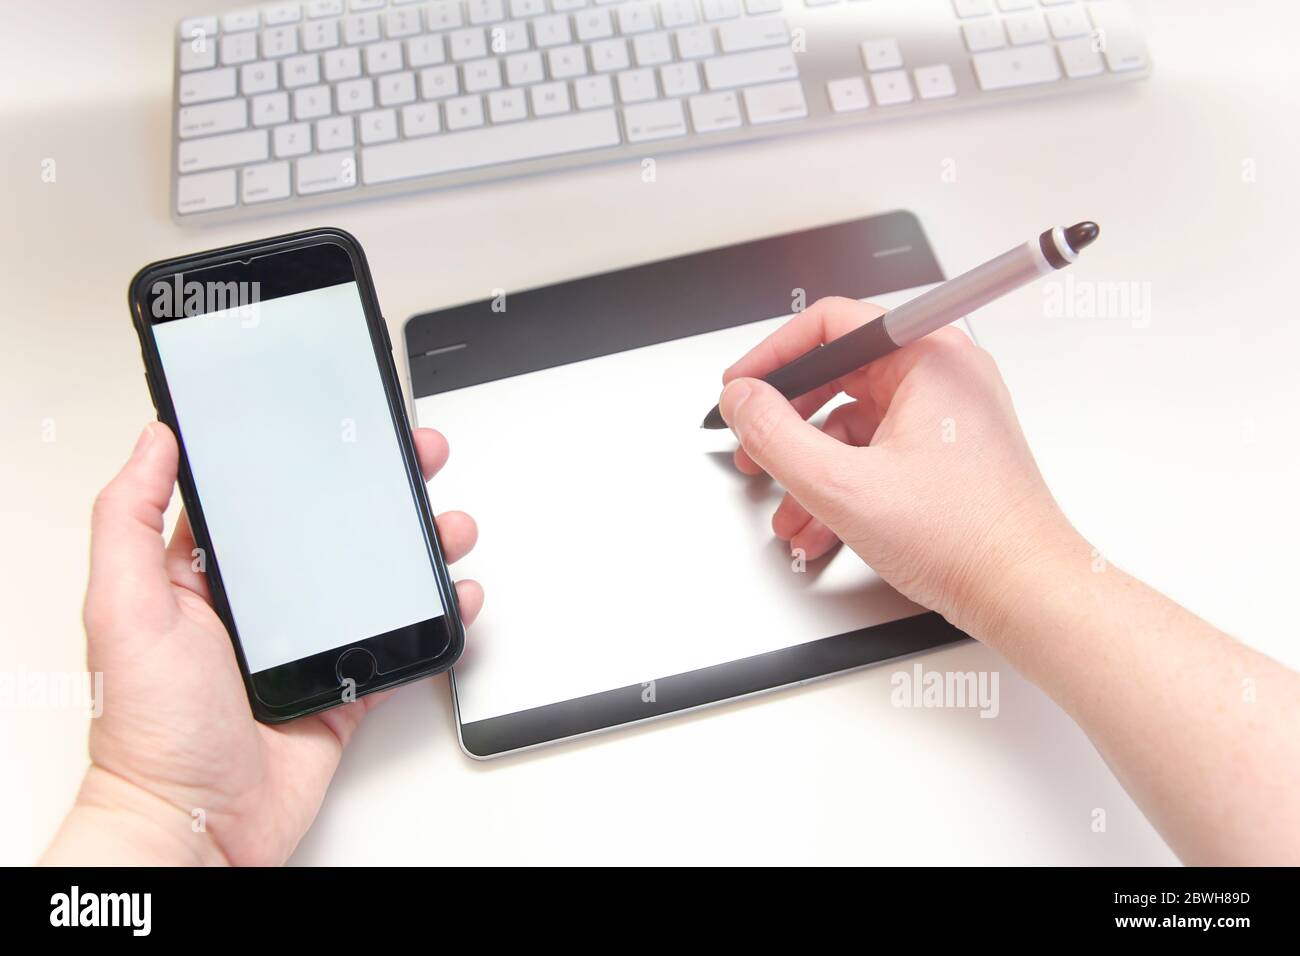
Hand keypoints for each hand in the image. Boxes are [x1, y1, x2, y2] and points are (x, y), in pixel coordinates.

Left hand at [42, 422, 481, 865]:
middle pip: (334, 532)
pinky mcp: (344, 689)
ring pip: (377, 583)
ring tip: (448, 527)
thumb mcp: (124, 608)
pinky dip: (437, 621)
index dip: (308, 459)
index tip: (344, 430)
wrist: (198, 827)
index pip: (265, 499)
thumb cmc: (151, 731)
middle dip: (383, 493)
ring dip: (420, 550)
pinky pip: (400, 647)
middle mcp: (262, 609)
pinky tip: (456, 596)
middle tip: (417, 462)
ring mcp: (307, 648)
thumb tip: (153, 443)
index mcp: (207, 579)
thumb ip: (130, 520)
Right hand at [719, 297, 1080, 636]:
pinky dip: (842, 482)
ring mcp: (948, 414)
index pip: (830, 325)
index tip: (741, 387)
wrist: (1026, 591)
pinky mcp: (948, 451)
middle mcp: (943, 374)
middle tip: (752, 446)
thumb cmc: (966, 537)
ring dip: (810, 465)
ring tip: (785, 506)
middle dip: (786, 421)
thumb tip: (742, 400)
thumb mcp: (841, 485)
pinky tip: (818, 525)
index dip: (773, 357)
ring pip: (854, 422)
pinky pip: (877, 451)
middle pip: (839, 374)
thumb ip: (775, 436)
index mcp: (928, 356)